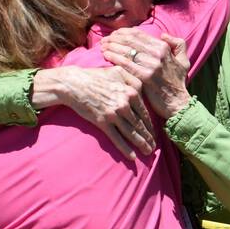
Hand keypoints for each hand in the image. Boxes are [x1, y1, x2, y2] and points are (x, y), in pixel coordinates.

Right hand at [36, 66, 154, 158]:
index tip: (155, 132)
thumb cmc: (95, 76)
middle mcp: (125, 104)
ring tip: (148, 152)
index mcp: (131, 92)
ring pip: (131, 133)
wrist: (73, 84)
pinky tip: (132, 157)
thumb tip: (144, 85)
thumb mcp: (118, 71)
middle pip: (140, 124)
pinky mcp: (102, 122)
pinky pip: (116, 138)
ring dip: (141, 144)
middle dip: (149, 137)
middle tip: (155, 146)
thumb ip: (133, 78)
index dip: (151, 125)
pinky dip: (125, 148)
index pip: (144, 112)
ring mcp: (114, 114)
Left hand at [101, 28, 192, 118]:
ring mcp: (151, 66)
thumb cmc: (177, 82)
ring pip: (126, 50)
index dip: (123, 32)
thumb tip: (163, 35)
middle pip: (129, 40)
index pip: (138, 34)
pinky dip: (114, 57)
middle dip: (114, 38)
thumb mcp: (184, 60)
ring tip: (102, 46)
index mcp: (164, 48)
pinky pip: (125, 63)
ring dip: (111, 46)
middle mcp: (158, 54)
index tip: (114, 34)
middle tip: (104, 40)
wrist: (176, 102)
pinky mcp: (144, 77)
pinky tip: (106, 55)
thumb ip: (178, 44)